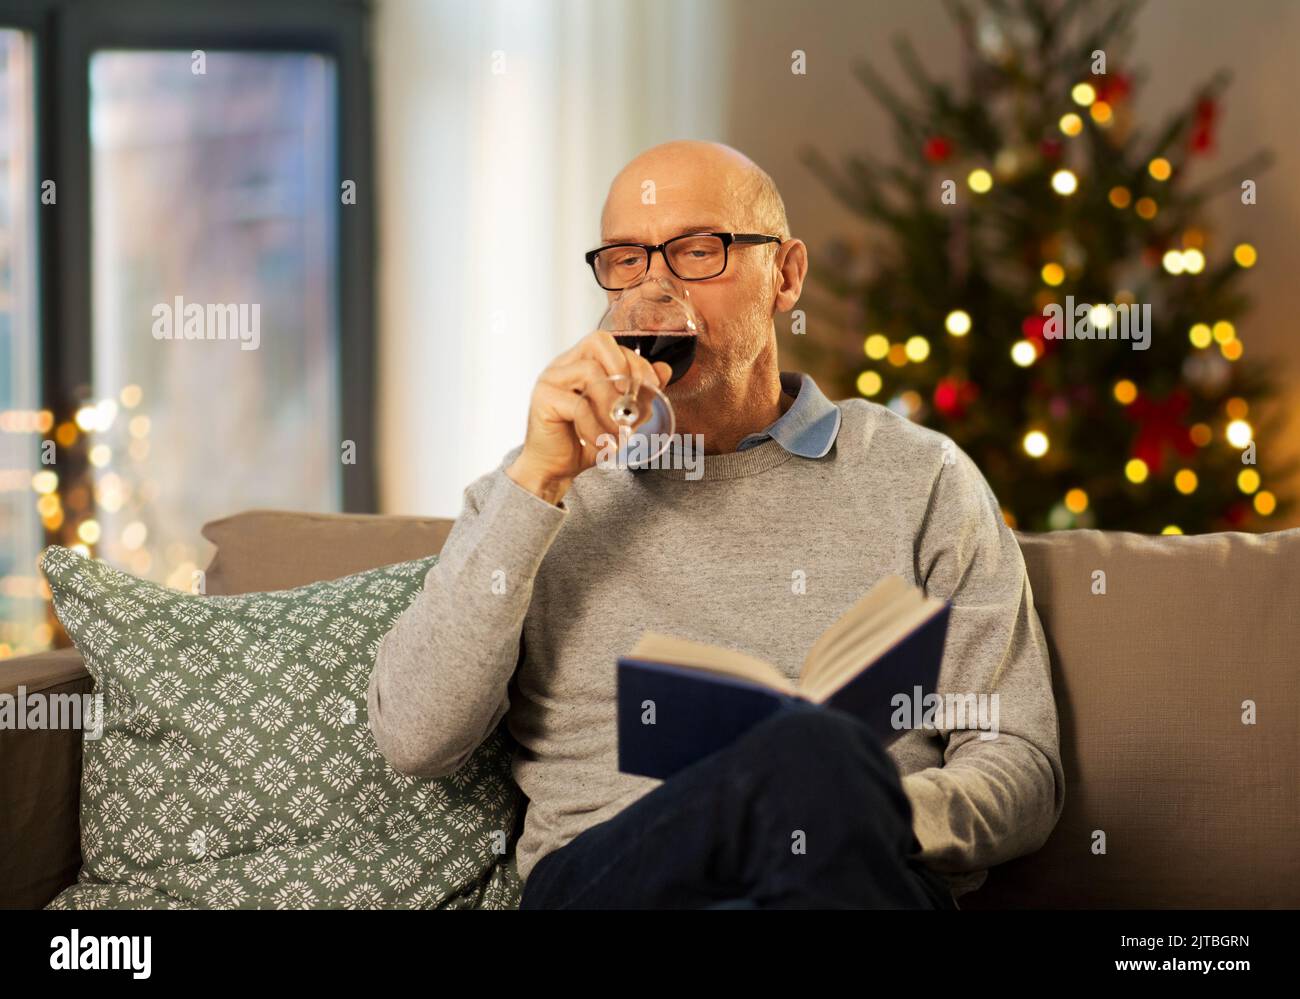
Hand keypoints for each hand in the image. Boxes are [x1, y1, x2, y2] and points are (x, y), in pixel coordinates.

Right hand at [506, 331, 671, 504]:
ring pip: (590, 371)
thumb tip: (664, 370)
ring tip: (618, 432)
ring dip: (611, 404)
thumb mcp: (621, 417)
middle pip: (597, 341)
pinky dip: (596, 427)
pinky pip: (578, 405)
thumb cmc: (584, 440)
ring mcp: (551, 379)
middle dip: (624, 367)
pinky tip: (602, 443)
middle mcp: (564, 365)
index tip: (652, 385)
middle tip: (632, 399)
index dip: (636, 360)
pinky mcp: (543, 399)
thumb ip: (641, 393)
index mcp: (581, 362)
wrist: (554, 468)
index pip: (611, 344)